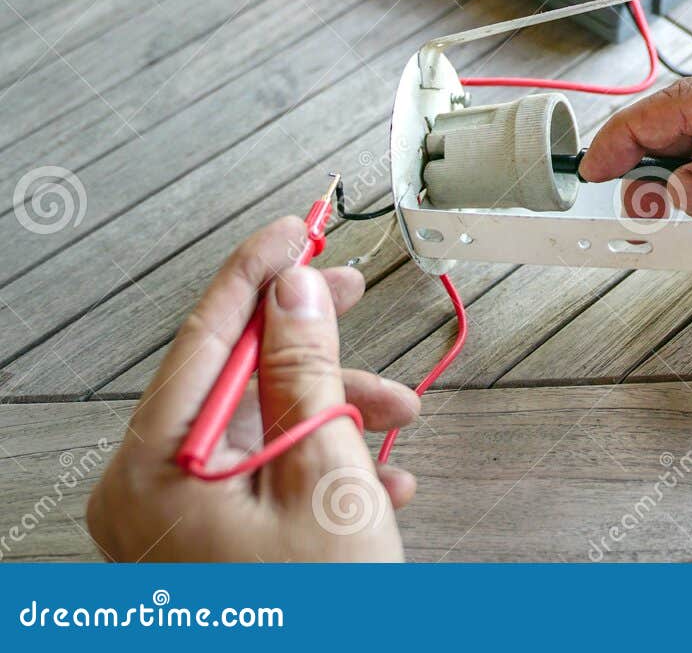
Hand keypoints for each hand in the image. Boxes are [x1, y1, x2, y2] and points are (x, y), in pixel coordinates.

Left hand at [87, 217, 420, 561]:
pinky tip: (374, 478)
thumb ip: (305, 370)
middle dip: (312, 348)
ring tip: (397, 424)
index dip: (259, 271)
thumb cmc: (315, 611)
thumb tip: (296, 291)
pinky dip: (321, 459)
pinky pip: (261, 470)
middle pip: (232, 378)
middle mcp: (146, 491)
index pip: (206, 337)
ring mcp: (173, 521)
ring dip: (336, 412)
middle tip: (351, 291)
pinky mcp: (206, 541)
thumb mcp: (323, 472)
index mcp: (152, 470)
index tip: (298, 227)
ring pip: (258, 424)